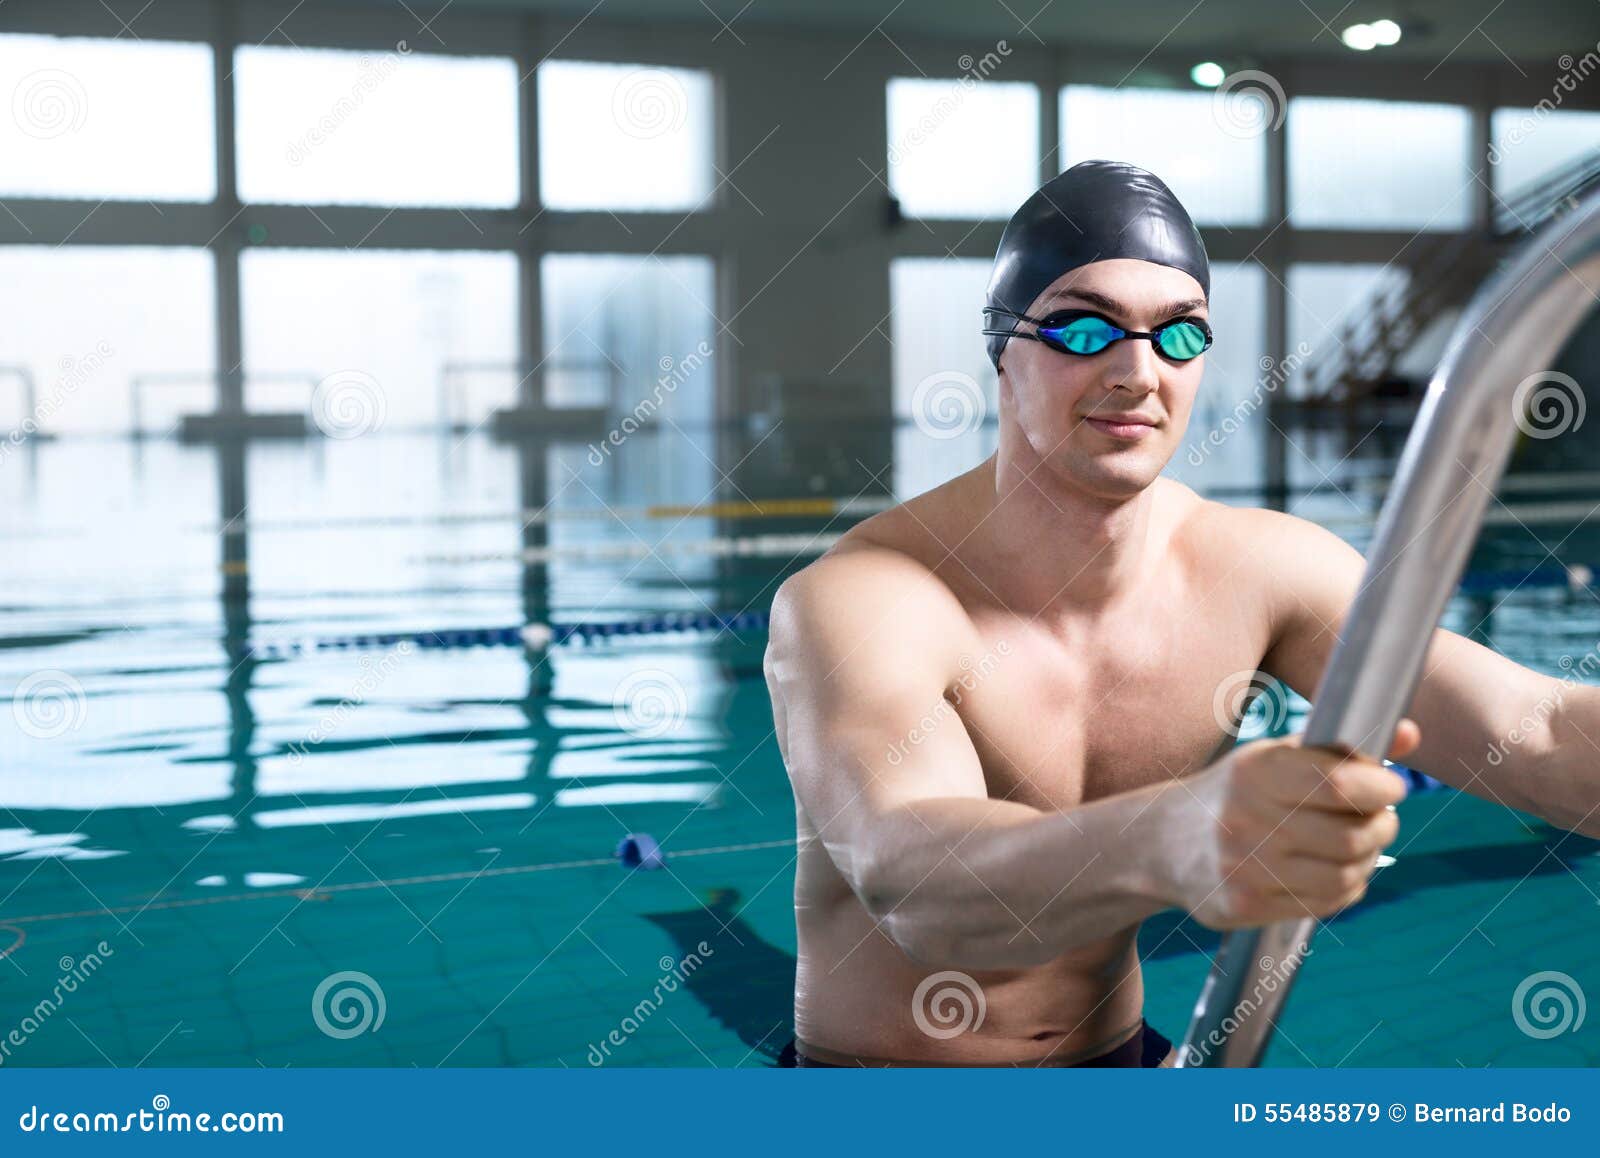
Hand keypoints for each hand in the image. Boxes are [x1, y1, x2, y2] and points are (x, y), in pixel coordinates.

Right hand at [1169, 719, 1417, 929]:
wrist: (1162, 843)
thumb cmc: (1234, 793)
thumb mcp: (1274, 758)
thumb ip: (1339, 748)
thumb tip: (1411, 736)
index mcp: (1254, 772)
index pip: (1339, 782)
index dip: (1381, 787)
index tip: (1391, 787)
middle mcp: (1245, 819)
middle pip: (1351, 834)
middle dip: (1382, 825)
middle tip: (1381, 817)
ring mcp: (1243, 867)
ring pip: (1345, 873)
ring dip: (1368, 858)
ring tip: (1362, 844)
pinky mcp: (1244, 906)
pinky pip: (1324, 903)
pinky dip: (1347, 886)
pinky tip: (1336, 870)